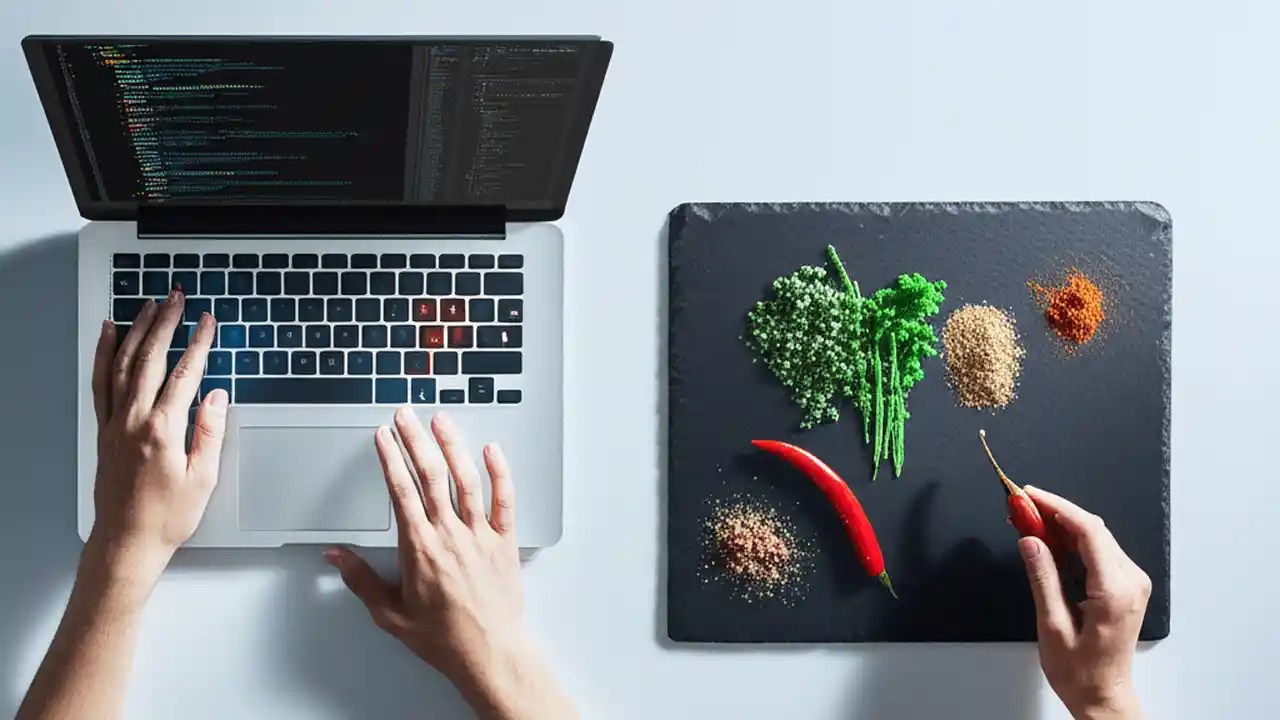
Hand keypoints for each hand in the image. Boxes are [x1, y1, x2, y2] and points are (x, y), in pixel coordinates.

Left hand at [89, 291, 226, 590]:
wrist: (127, 541)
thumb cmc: (167, 516)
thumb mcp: (204, 477)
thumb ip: (210, 431)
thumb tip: (217, 397)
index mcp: (163, 430)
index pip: (185, 374)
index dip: (199, 343)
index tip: (208, 322)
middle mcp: (134, 421)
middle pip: (150, 358)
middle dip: (166, 323)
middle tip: (177, 299)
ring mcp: (114, 423)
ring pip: (123, 363)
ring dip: (136, 330)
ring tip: (148, 306)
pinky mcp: (103, 429)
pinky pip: (100, 382)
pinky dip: (103, 354)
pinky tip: (108, 334)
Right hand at [326, 409, 574, 719]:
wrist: (489, 652)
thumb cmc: (443, 637)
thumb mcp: (390, 613)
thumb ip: (361, 580)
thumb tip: (336, 556)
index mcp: (420, 549)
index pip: (401, 491)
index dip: (390, 458)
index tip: (382, 437)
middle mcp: (450, 535)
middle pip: (430, 475)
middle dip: (415, 440)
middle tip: (405, 416)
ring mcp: (480, 535)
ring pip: (466, 479)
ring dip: (452, 445)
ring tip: (441, 420)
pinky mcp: (505, 541)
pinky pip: (504, 499)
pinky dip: (500, 472)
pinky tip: (493, 449)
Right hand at [1020, 486, 1150, 719]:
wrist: (1103, 695)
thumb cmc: (1080, 672)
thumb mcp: (1052, 625)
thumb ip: (1043, 578)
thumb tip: (1030, 541)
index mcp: (1115, 591)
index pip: (1089, 531)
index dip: (1056, 506)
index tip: (1029, 496)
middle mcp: (1130, 582)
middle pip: (1093, 529)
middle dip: (1055, 513)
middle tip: (1020, 508)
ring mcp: (1131, 582)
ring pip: (1095, 537)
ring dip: (1062, 525)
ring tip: (1028, 522)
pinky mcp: (1124, 585)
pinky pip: (1098, 551)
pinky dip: (1072, 540)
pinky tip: (1049, 540)